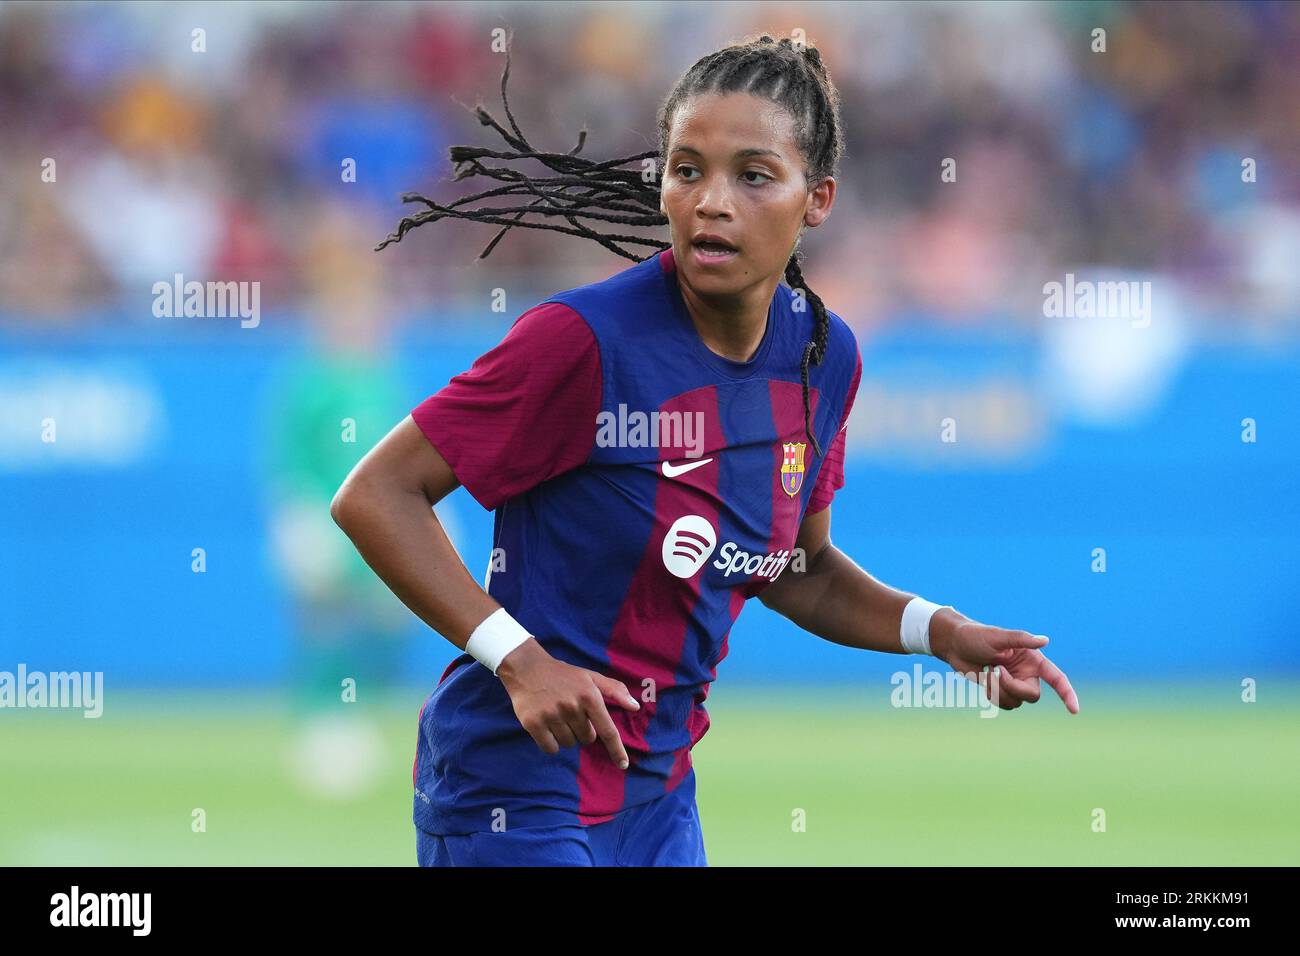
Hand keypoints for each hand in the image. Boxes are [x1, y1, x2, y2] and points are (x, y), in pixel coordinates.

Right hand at [496, 638, 641, 767]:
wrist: (526, 668)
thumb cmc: (563, 675)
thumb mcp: (590, 677)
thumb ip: (615, 690)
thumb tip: (635, 707)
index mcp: (589, 696)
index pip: (607, 730)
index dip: (616, 750)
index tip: (623, 765)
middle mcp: (572, 706)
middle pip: (586, 739)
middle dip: (581, 729)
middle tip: (570, 712)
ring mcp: (552, 715)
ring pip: (568, 744)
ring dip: (565, 735)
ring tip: (556, 715)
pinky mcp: (533, 723)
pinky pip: (551, 748)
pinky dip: (550, 743)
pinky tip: (546, 725)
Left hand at [929, 609, 1079, 713]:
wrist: (955, 645)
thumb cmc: (977, 636)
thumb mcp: (998, 636)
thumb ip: (1022, 639)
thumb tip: (1045, 640)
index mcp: (1032, 660)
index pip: (1057, 679)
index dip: (1068, 694)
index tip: (1074, 710)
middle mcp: (1027, 673)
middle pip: (1032, 696)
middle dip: (1012, 688)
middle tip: (995, 671)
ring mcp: (1014, 684)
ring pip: (1016, 702)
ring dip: (998, 691)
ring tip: (987, 671)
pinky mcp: (1001, 691)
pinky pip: (1003, 704)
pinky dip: (992, 695)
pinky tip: (984, 679)